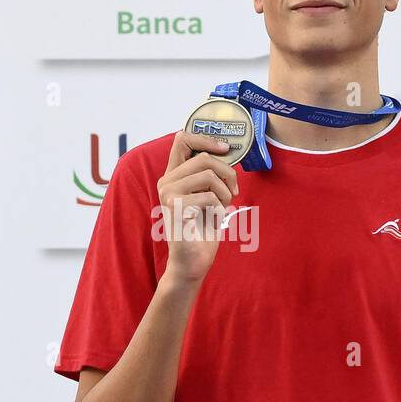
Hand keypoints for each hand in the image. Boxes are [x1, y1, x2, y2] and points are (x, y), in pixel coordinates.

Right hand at [156, 130, 239, 285]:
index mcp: (173, 176)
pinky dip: (219, 208)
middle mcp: (166, 181)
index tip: (225, 148)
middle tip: (234, 190)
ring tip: (222, 207)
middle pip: (204, 158)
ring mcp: (168, 193)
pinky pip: (209, 196)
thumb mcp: (207, 196)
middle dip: (227, 172)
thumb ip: (208, 175)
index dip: (206, 139)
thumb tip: (226, 151)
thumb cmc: (202, 230)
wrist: (192, 262)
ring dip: (224, 192)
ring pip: (208, 175)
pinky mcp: (175, 206)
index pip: (183, 140)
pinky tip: (213, 219)